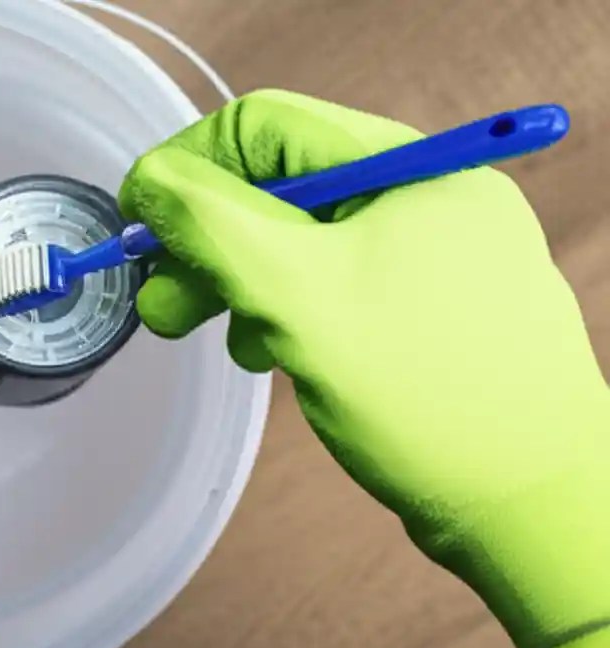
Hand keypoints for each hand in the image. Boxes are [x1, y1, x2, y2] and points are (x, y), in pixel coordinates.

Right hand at [120, 89, 609, 647]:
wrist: (525, 502)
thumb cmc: (430, 397)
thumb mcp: (300, 298)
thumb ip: (215, 228)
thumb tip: (152, 183)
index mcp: (404, 169)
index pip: (267, 127)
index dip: (190, 167)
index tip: (141, 222)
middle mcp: (418, 197)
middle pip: (278, 186)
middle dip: (207, 240)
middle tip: (161, 298)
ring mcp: (422, 253)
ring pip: (296, 241)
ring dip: (238, 281)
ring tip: (207, 332)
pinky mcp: (418, 305)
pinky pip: (327, 284)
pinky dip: (282, 311)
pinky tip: (271, 353)